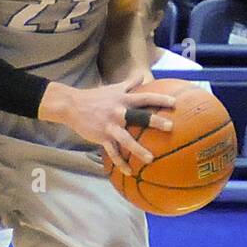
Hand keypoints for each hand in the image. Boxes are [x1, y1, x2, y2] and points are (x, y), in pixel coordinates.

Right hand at [40, 74, 174, 175]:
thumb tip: (143, 75)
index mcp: (123, 99)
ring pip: (126, 139)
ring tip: (151, 159)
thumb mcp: (113, 88)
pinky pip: (113, 152)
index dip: (160, 100)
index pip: (145, 98)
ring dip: (138, 149)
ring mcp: (110, 126)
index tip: (174, 103)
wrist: (71, 106)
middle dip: (154, 121)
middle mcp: (118, 112)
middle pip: (139, 116)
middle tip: (170, 126)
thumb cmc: (95, 97)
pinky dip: (120, 162)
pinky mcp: (102, 137)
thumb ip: (130, 83)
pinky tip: (129, 171)